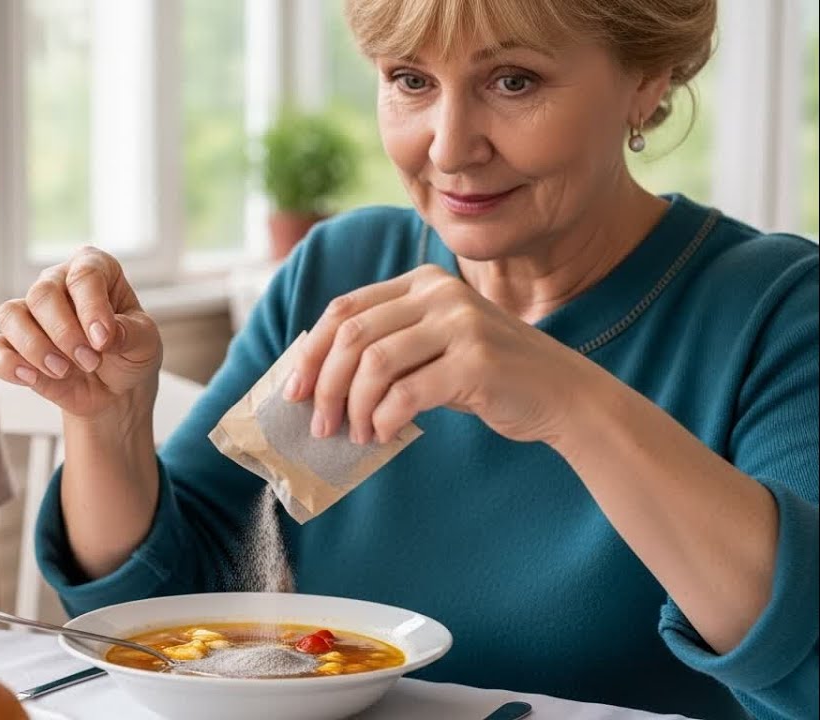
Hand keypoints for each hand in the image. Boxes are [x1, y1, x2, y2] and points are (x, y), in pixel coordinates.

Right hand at [0, 246, 162, 418]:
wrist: (115, 390)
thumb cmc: (130, 353)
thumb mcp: (146, 342)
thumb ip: (131, 333)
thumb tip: (103, 335)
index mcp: (93, 269)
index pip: (83, 275)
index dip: (91, 308)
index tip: (103, 340)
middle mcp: (57, 282)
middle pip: (42, 294)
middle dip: (65, 333)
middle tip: (90, 361)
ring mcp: (30, 312)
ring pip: (10, 315)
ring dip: (36, 348)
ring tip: (63, 372)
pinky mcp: (12, 344)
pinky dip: (8, 364)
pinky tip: (32, 378)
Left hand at [286, 265, 592, 444]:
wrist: (563, 396)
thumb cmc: (489, 377)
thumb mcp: (436, 346)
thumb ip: (389, 344)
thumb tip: (315, 377)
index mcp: (424, 282)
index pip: (345, 310)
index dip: (310, 352)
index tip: (293, 392)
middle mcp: (441, 293)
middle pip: (353, 336)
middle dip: (325, 385)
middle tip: (318, 425)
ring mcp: (462, 324)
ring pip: (374, 364)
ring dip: (354, 407)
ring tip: (354, 434)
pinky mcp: (477, 362)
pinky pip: (406, 394)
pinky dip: (384, 419)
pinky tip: (382, 435)